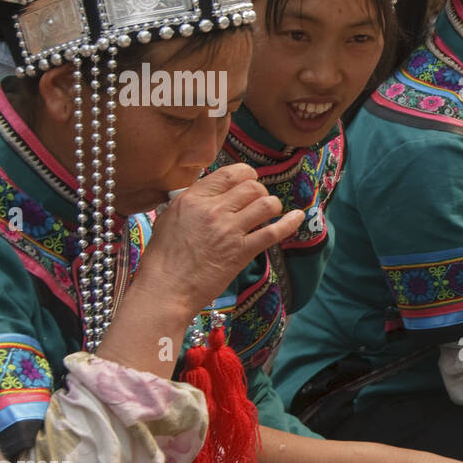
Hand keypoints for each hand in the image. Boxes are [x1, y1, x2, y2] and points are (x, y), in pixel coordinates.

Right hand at [135, 163, 303, 318]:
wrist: (166, 288)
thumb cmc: (163, 257)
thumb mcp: (170, 218)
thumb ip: (191, 203)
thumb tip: (210, 194)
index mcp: (193, 198)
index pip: (230, 173)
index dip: (246, 175)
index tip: (249, 182)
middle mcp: (213, 210)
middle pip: (252, 187)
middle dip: (260, 191)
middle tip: (258, 202)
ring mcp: (229, 230)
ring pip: (266, 204)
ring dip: (273, 206)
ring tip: (270, 212)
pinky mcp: (242, 252)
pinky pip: (273, 232)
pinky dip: (290, 223)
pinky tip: (298, 217)